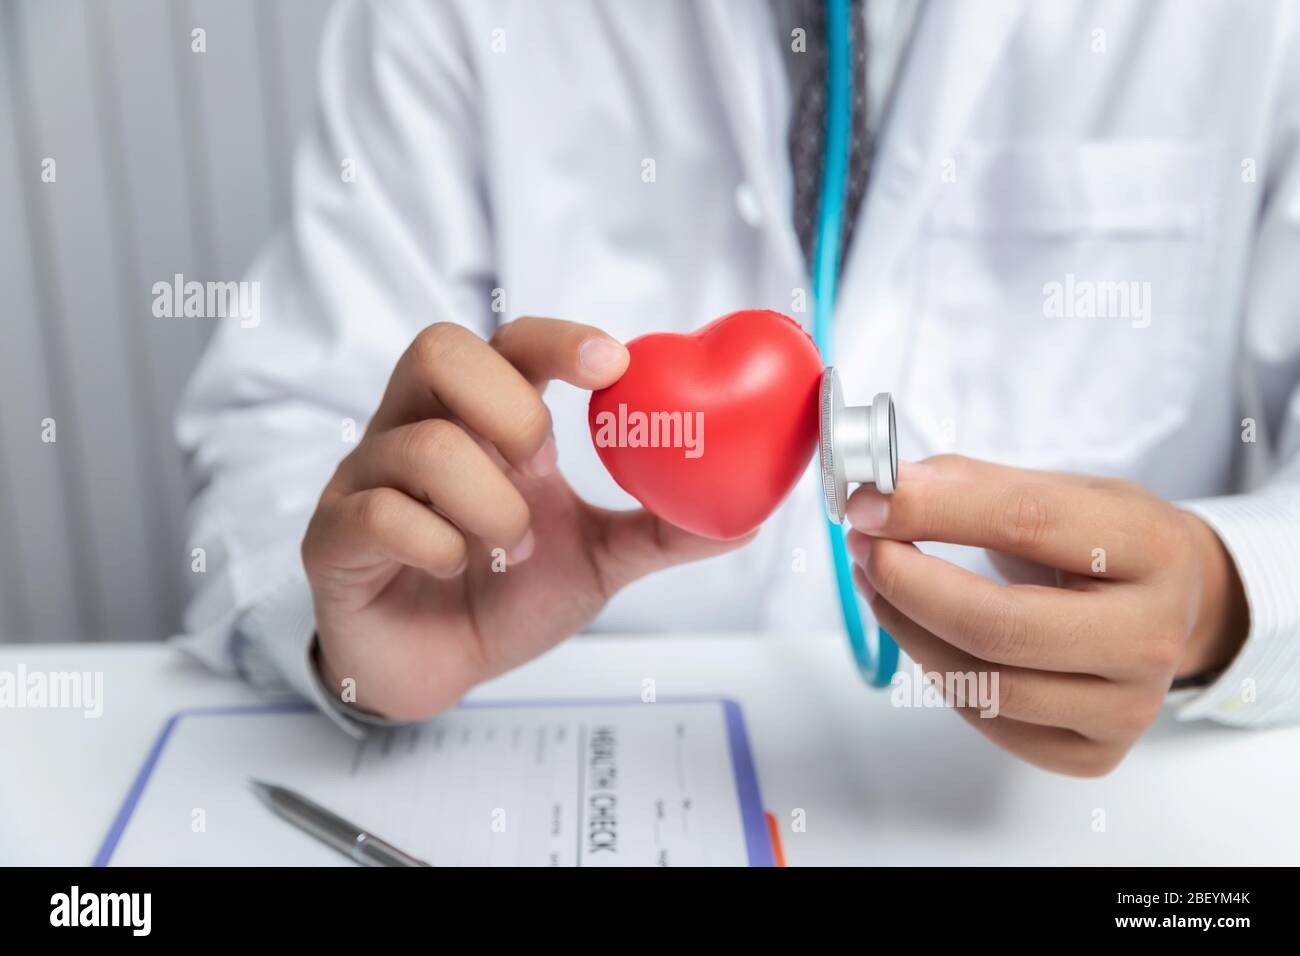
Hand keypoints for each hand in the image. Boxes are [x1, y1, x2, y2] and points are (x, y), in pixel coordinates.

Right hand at [302, 318, 750, 719]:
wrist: (434, 670)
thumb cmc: (504, 597)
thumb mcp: (597, 560)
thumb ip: (660, 530)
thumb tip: (748, 516)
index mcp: (482, 422)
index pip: (508, 344)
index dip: (556, 339)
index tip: (612, 364)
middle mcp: (418, 430)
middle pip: (437, 350)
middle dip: (506, 406)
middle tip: (542, 466)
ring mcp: (368, 478)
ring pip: (418, 444)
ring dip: (487, 504)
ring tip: (508, 548)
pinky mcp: (332, 536)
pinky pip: (377, 513)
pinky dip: (436, 546)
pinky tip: (455, 571)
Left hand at [845, 455, 1247, 775]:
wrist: (1172, 610)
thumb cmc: (1105, 544)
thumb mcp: (1062, 491)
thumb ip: (972, 485)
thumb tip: (884, 490)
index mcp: (1152, 547)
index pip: (1026, 523)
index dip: (933, 512)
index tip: (868, 503)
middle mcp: (1152, 636)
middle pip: (999, 626)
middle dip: (908, 583)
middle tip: (864, 547)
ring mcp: (1128, 707)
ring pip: (982, 684)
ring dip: (906, 627)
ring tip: (876, 581)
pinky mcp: (1094, 753)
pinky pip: (987, 720)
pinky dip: (935, 670)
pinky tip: (916, 628)